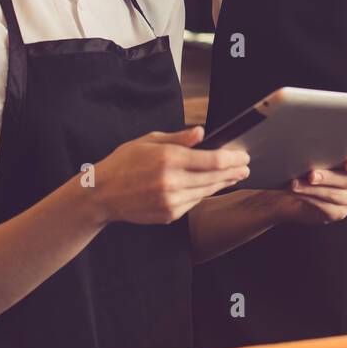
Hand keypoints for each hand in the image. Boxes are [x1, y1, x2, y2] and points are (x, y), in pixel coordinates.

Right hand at [90, 128, 248, 225]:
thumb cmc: (124, 163)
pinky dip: (204, 194)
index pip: (212, 160)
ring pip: (206, 191)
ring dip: (222, 184)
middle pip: (214, 177)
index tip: (243, 156)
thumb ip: (179, 138)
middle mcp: (172, 181)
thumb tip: (202, 132)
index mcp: (168, 159)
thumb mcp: (149, 141)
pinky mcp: (169, 214)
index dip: (232, 159)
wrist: (101, 194)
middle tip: (245, 167)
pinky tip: (211, 187)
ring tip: (233, 177)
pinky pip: (193, 202)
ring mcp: (170, 201)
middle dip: (233, 172)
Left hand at [274, 157, 346, 225]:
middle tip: (311, 174)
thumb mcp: (317, 155)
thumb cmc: (307, 165)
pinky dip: (308, 197)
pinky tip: (296, 191)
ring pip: (335, 195)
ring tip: (295, 183)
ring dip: (313, 189)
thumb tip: (311, 144)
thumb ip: (322, 150)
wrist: (294, 188)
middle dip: (328, 177)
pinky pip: (326, 207)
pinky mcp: (338, 213)